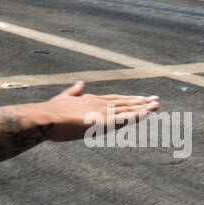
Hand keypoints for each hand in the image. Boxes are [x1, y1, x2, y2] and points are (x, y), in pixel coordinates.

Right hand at [39, 81, 159, 141]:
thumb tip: (81, 82)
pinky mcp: (102, 122)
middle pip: (125, 103)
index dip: (129, 99)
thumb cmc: (51, 112)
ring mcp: (102, 112)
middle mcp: (99, 104)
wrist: (46, 117)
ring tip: (157, 104)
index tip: (142, 98)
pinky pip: (124, 118)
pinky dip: (137, 115)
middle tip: (156, 100)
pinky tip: (148, 113)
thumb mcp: (64, 99)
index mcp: (91, 100)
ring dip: (144, 107)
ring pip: (128, 109)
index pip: (115, 99)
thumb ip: (74, 91)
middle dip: (141, 102)